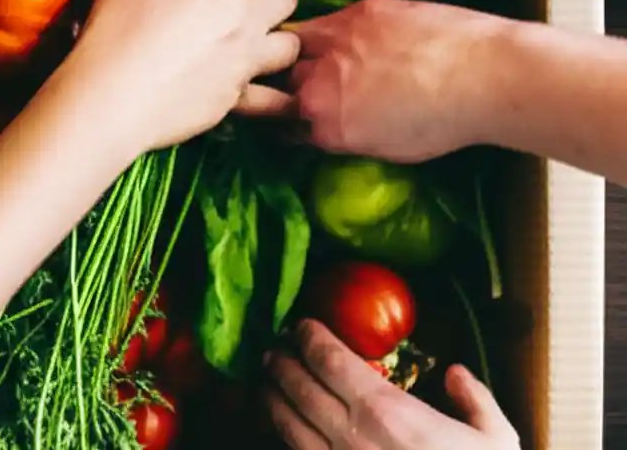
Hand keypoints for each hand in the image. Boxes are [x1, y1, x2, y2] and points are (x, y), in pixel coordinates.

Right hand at [60, 0, 299, 151]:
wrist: (111, 98)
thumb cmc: (117, 30)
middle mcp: (245, 22)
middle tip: (248, 2)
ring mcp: (244, 65)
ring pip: (290, 47)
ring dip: (275, 41)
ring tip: (249, 44)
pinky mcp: (235, 101)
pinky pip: (264, 91)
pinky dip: (254, 85)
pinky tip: (229, 82)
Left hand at [264, 320, 519, 449]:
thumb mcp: (496, 443)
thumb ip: (476, 402)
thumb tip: (455, 374)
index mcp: (388, 413)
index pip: (329, 360)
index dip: (308, 336)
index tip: (301, 325)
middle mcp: (351, 437)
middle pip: (296, 386)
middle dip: (280, 360)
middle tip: (275, 348)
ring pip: (284, 423)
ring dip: (270, 395)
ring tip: (267, 381)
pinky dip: (280, 435)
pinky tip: (281, 427)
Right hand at [289, 0, 508, 162]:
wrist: (487, 76)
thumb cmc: (446, 124)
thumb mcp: (387, 148)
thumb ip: (347, 136)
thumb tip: (331, 128)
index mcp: (325, 125)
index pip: (282, 122)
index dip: (286, 118)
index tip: (295, 116)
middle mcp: (317, 83)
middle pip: (282, 81)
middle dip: (289, 84)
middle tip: (306, 83)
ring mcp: (334, 43)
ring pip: (292, 44)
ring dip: (297, 51)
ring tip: (316, 54)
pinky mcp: (357, 12)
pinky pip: (325, 21)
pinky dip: (328, 31)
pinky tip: (348, 35)